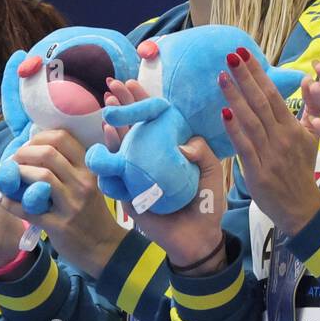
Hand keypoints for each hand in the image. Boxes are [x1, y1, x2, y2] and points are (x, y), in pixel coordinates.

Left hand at [0, 127, 130, 278]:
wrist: (104, 247)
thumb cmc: (92, 213)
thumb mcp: (89, 183)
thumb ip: (69, 166)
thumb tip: (36, 148)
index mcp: (88, 169)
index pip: (62, 138)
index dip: (39, 137)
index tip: (28, 147)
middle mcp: (82, 183)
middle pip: (47, 153)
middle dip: (23, 153)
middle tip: (13, 162)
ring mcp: (71, 205)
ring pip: (40, 176)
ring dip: (18, 174)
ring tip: (9, 178)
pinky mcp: (59, 225)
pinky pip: (28, 209)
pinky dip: (9, 201)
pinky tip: (1, 197)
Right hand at [100, 78, 226, 272]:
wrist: (199, 238)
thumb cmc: (206, 203)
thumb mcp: (211, 171)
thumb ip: (202, 151)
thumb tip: (181, 144)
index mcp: (168, 150)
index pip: (153, 120)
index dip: (142, 100)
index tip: (131, 81)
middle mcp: (149, 159)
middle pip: (132, 126)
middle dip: (121, 105)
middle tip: (112, 85)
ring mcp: (136, 175)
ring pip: (119, 146)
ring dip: (113, 126)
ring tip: (108, 107)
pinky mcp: (128, 193)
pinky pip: (114, 173)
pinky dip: (111, 155)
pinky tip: (110, 137)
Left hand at [219, 47, 319, 237]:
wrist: (302, 208)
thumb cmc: (302, 170)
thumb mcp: (312, 136)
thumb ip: (312, 108)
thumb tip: (309, 79)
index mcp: (294, 128)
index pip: (273, 94)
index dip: (258, 73)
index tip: (245, 53)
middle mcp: (282, 138)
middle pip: (261, 102)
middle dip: (245, 77)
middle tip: (231, 55)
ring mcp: (270, 155)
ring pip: (251, 120)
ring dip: (236, 97)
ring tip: (222, 76)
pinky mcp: (258, 172)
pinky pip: (245, 146)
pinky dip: (235, 129)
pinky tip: (224, 111)